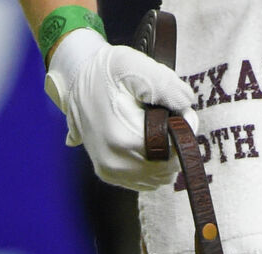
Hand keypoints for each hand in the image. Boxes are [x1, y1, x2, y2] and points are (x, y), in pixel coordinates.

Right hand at [43, 27, 198, 191]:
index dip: (183, 130)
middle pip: (169, 166)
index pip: (174, 150)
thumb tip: (186, 105)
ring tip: (152, 127)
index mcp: (123, 139)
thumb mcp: (135, 66)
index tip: (178, 111)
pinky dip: (152, 164)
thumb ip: (165, 85)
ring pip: (160, 177)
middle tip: (165, 116)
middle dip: (175, 143)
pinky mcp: (109, 175)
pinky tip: (143, 140)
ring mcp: (111, 172)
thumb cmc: (107, 72)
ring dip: (165, 155)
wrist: (76, 80)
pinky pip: (146, 180)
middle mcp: (115, 163)